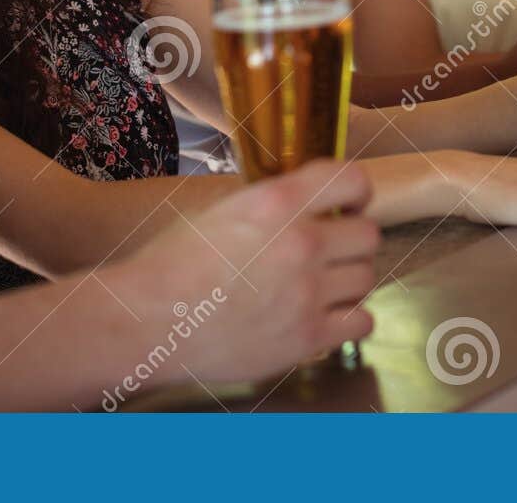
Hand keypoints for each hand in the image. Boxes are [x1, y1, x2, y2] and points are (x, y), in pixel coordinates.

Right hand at [118, 160, 378, 383]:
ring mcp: (306, 293)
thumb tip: (307, 200)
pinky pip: (361, 321)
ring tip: (325, 284)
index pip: (353, 179)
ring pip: (366, 277)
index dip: (358, 190)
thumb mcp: (220, 208)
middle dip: (353, 238)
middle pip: (368, 234)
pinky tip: (329, 315)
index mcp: (276, 203)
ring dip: (349, 278)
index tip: (352, 202)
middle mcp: (300, 243)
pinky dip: (350, 318)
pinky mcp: (307, 337)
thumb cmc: (172, 263)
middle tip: (334, 248)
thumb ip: (271, 202)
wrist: (148, 320)